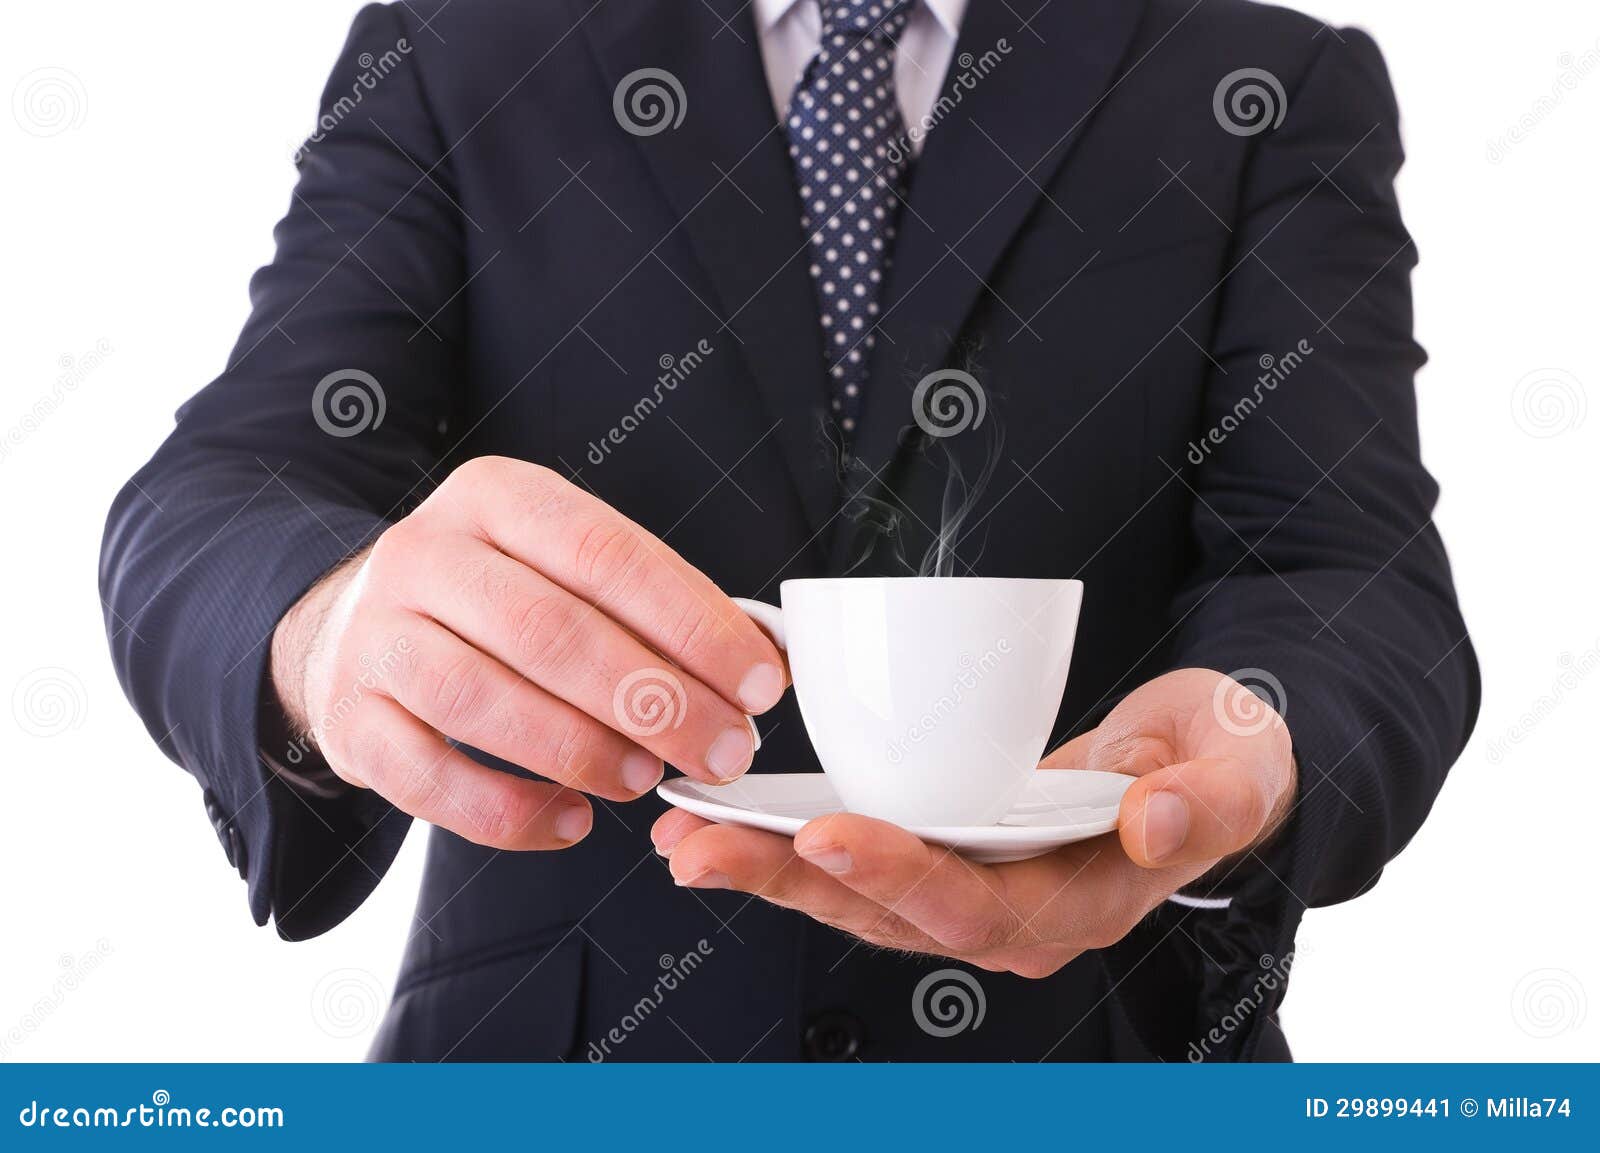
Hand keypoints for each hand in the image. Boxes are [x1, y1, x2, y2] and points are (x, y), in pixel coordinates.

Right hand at [270, 456, 785, 849]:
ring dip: (582, 750)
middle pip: (548, 629)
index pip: (606, 553)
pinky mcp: (348, 721)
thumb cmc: (498, 600)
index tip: (761, 686)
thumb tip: (766, 662)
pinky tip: (573, 821)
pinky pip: (429, 780)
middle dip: (654, 700)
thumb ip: (655, 605)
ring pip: (481, 700)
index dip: (693, 624)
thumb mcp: (565, 566)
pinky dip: (509, 813)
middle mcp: (425, 554)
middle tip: (723, 751)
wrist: (353, 626)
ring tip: (646, 779)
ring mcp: (375, 637)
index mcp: (495, 497)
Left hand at [652, 668, 1294, 976]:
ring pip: (854, 898)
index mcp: (1077, 909)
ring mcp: (972, 891)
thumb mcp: (1237, 767)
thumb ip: (1209, 801)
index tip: (826, 832)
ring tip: (684, 838)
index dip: (898, 877)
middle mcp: (1011, 917)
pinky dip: (789, 845)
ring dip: (767, 870)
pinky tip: (725, 822)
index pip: (975, 909)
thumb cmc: (1222, 760)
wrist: (1204, 761)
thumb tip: (1153, 822)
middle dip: (789, 882)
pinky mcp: (944, 856)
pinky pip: (857, 862)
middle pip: (885, 915)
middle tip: (700, 846)